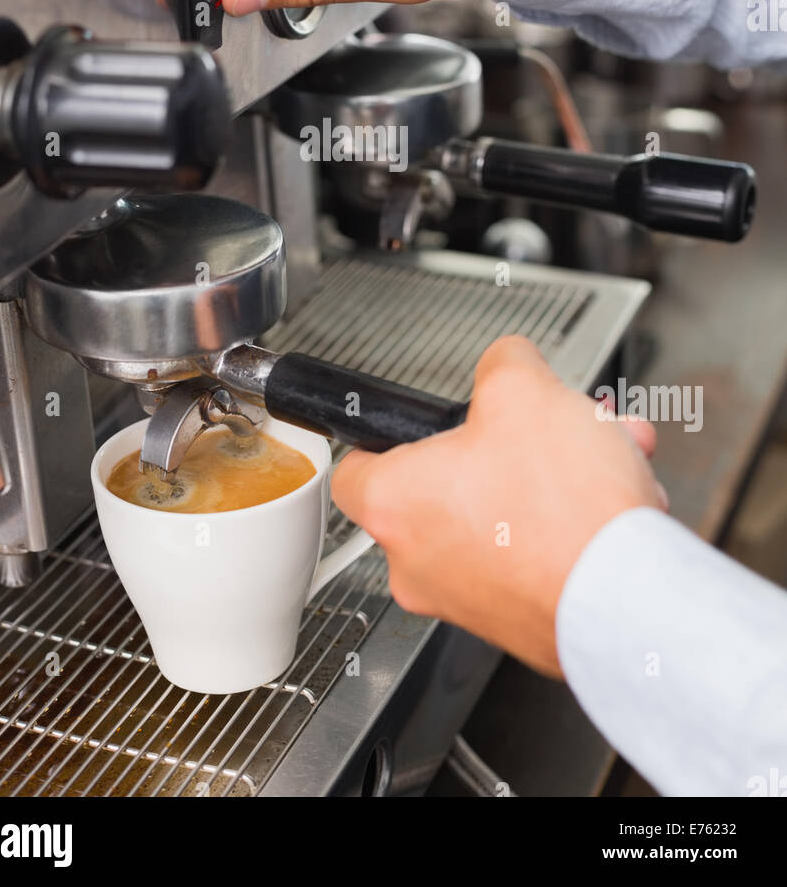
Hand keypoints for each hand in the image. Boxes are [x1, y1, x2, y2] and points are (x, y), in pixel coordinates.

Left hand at [332, 336, 665, 677]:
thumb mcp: (525, 391)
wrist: (628, 598)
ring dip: (554, 478)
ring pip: (504, 515)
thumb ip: (502, 362)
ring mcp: (467, 600)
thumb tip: (505, 362)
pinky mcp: (517, 621)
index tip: (410, 428)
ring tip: (601, 457)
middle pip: (451, 483)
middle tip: (547, 427)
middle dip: (513, 444)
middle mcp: (418, 563)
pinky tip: (614, 501)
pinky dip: (571, 524)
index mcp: (395, 504)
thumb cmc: (564, 513)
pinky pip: (535, 555)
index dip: (385, 436)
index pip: (354, 468)